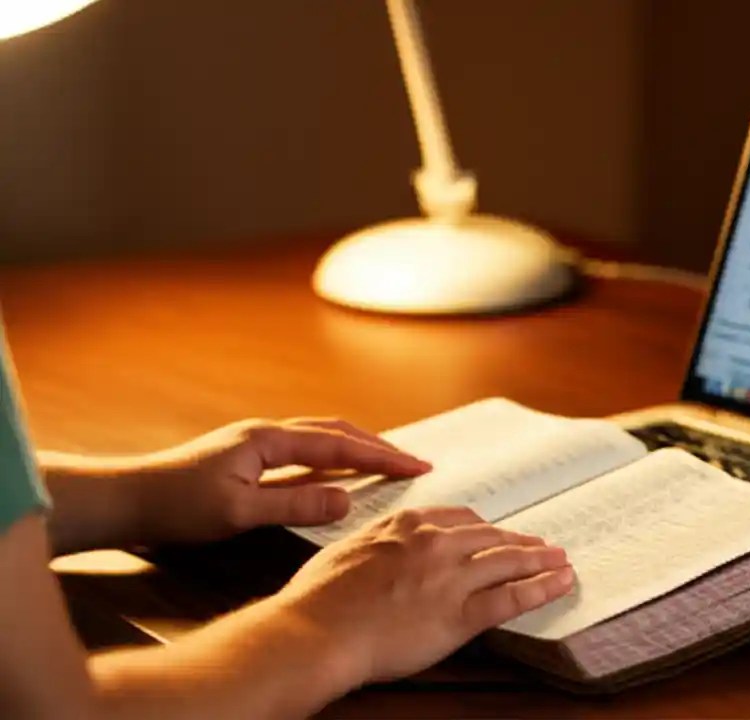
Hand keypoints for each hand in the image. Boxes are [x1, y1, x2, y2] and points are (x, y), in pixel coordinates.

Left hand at [105, 417, 430, 546]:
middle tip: (414, 462)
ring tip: (387, 462)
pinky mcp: (247, 459)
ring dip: (357, 448)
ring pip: (320, 439)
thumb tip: (347, 501)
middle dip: (378, 446)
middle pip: (336, 432)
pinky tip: (339, 477)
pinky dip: (332, 460)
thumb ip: (295, 506)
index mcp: (268, 440)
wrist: (125, 500)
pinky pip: (303, 453)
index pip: (339, 446)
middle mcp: (266, 434)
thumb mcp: (239, 513)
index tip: (417, 466)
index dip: (382, 457)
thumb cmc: (176, 507)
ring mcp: (256, 444)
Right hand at [274, 506, 574, 684]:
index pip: (458, 519)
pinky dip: (542, 588)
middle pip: (490, 536)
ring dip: (541, 559)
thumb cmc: (318, 599)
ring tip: (561, 560)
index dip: (483, 528)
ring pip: (508, 561)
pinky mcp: (460, 613)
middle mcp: (434, 544)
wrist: (315, 631)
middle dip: (519, 540)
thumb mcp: (347, 551)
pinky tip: (560, 583)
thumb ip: (375, 543)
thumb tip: (381, 547)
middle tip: (540, 545)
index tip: (496, 531)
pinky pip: (511, 597)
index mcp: (406, 526)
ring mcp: (450, 577)